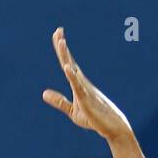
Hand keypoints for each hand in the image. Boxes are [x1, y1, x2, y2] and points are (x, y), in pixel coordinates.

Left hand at [42, 27, 131, 142]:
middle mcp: (82, 83)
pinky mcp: (87, 100)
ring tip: (61, 42)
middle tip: (58, 30)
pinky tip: (67, 67)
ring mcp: (85, 90)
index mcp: (77, 84)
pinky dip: (72, 77)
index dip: (61, 50)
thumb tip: (43, 93)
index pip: (67, 64)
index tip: (57, 34)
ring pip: (74, 70)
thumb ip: (59, 101)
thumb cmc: (95, 119)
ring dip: (67, 56)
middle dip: (62, 46)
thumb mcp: (73, 111)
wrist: (113, 128)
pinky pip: (78, 86)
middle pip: (69, 61)